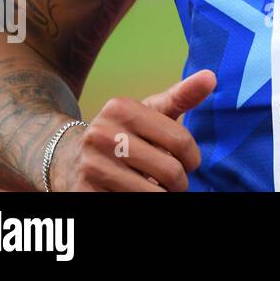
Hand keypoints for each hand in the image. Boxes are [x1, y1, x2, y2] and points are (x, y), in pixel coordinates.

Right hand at [49, 69, 215, 191]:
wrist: (68, 156)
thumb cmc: (123, 132)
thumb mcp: (150, 111)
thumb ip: (182, 96)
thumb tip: (211, 76)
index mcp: (121, 109)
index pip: (180, 141)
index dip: (192, 157)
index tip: (190, 162)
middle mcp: (102, 134)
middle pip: (169, 170)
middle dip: (180, 181)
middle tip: (177, 182)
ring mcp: (91, 165)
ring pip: (152, 194)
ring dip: (163, 195)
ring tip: (160, 188)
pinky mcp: (84, 193)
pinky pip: (129, 203)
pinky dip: (141, 201)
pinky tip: (136, 192)